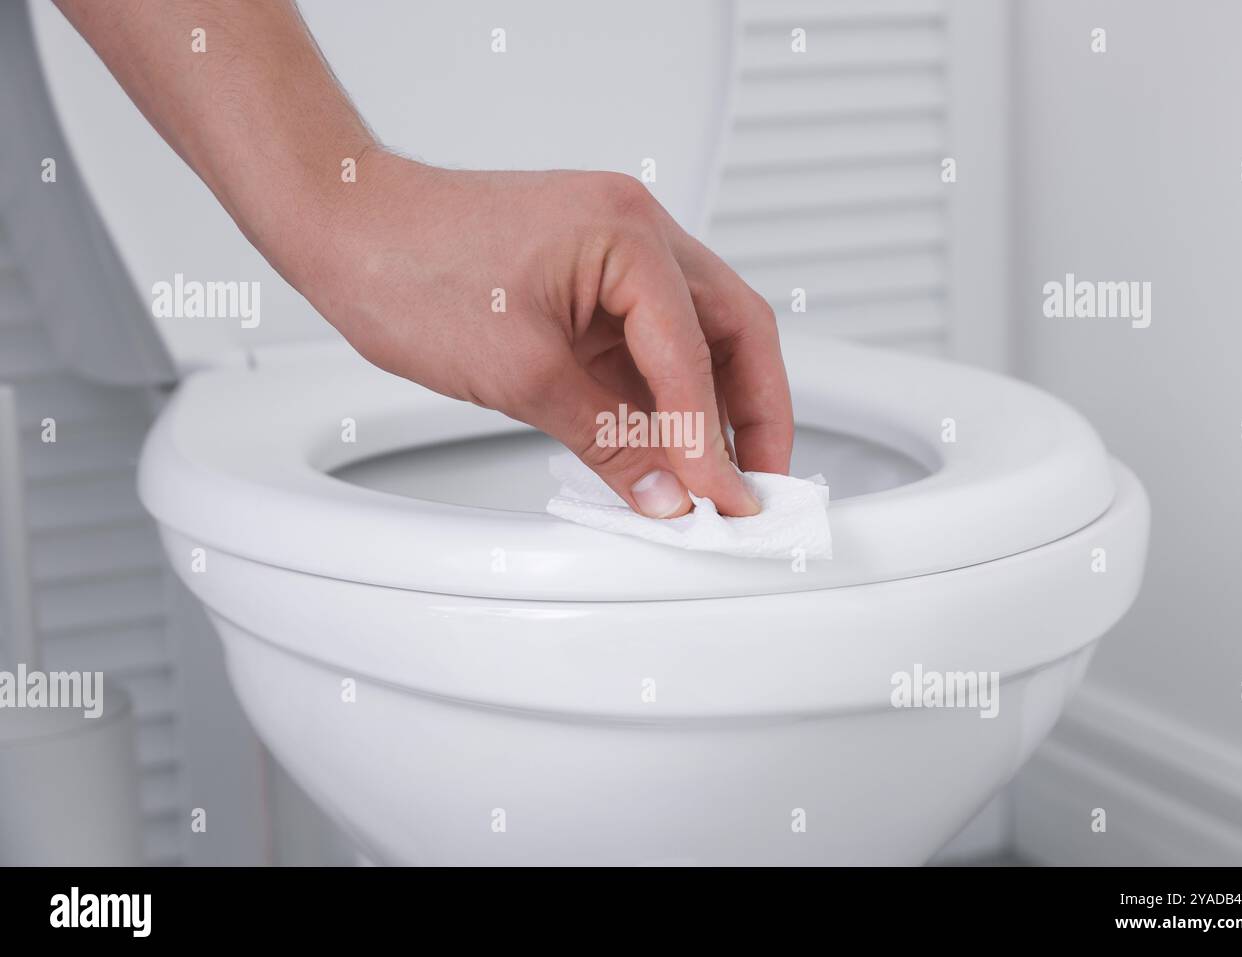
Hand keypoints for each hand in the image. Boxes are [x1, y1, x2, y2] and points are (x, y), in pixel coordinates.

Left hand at [294, 152, 793, 517]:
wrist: (343, 227)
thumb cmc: (407, 266)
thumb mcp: (520, 374)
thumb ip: (609, 439)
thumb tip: (668, 493)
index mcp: (628, 235)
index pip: (698, 357)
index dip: (716, 442)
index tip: (727, 503)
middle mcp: (636, 232)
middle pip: (734, 331)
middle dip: (755, 414)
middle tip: (757, 486)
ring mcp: (615, 255)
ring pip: (698, 338)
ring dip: (712, 408)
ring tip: (714, 478)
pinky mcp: (590, 282)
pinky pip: (648, 344)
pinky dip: (663, 397)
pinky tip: (664, 446)